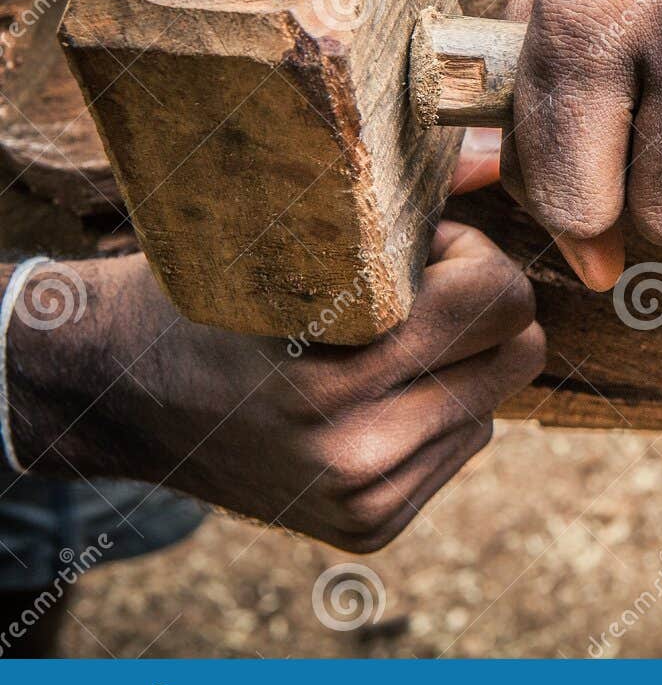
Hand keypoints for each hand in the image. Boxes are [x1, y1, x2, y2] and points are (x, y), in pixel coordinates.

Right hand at [6, 223, 542, 551]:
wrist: (119, 396)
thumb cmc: (209, 293)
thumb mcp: (285, 233)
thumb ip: (404, 204)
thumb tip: (496, 157)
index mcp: (333, 369)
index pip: (500, 298)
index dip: (470, 258)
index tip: (420, 252)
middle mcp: (355, 449)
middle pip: (520, 353)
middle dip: (479, 310)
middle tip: (413, 295)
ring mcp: (363, 498)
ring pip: (494, 403)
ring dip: (454, 367)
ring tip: (376, 347)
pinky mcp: (368, 527)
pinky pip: (463, 445)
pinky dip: (432, 414)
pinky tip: (365, 398)